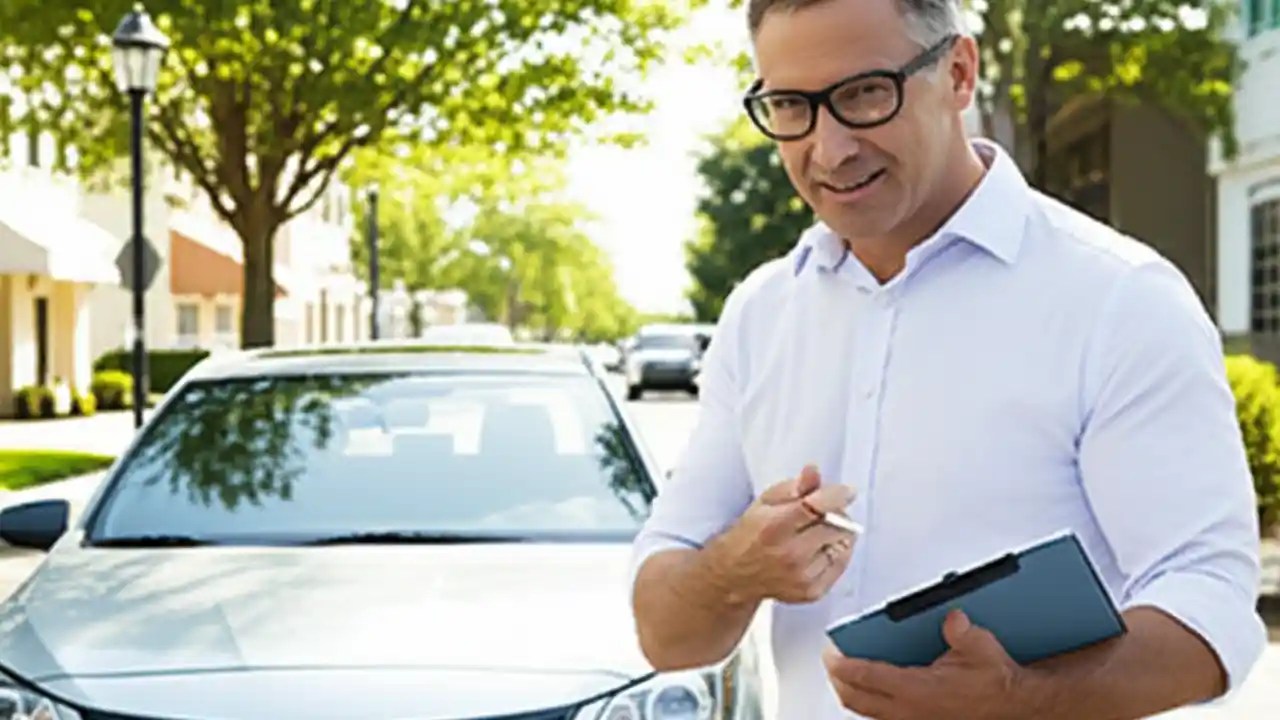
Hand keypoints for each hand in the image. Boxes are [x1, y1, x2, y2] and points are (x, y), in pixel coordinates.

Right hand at [710, 465, 856, 604]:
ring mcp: (803, 576)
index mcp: (775, 527)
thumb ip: (792, 487)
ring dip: (836, 534)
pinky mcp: (812, 591)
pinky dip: (835, 553)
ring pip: (842, 545)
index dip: (837, 495)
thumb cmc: (751, 534)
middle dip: (836, 513)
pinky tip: (818, 550)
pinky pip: (841, 564)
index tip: (847, 491)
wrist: (735, 575)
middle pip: (836, 526)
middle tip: (824, 512)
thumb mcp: (764, 502)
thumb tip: (814, 472)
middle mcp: (791, 554)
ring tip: (817, 533)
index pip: (817, 507)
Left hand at [824, 610, 1032, 719]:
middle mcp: (911, 711)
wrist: (1015, 706)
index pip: (866, 678)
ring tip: (845, 676)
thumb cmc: (996, 681)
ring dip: (852, 695)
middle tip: (832, 662)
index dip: (842, 666)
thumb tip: (950, 618)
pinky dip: (871, 705)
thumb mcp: (980, 646)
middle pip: (856, 700)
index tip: (830, 654)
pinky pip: (883, 719)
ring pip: (867, 713)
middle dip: (838, 680)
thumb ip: (960, 630)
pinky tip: (872, 692)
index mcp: (918, 690)